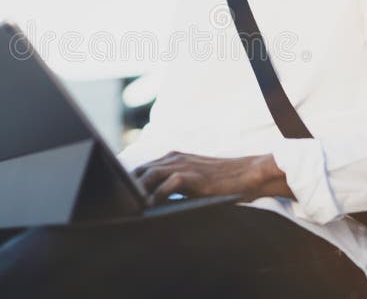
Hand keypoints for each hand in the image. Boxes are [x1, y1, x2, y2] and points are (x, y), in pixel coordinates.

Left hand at [131, 151, 291, 204]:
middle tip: (117, 205)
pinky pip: (168, 184)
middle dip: (127, 188)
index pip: (142, 169)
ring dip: (138, 191)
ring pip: (150, 175)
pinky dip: (157, 195)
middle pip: (140, 171)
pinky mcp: (192, 175)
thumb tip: (155, 204)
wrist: (248, 173)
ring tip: (128, 207)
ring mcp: (183, 165)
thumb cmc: (222, 181)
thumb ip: (175, 185)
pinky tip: (150, 207)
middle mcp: (174, 158)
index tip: (118, 198)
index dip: (128, 183)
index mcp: (172, 158)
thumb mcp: (193, 179)